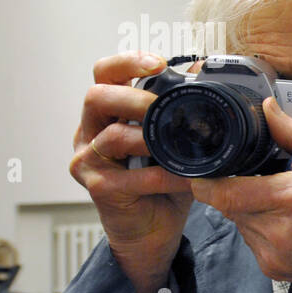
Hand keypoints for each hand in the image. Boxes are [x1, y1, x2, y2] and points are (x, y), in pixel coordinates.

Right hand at [71, 52, 195, 292]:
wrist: (151, 230)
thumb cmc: (160, 182)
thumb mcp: (173, 141)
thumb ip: (181, 109)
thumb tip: (202, 70)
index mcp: (106, 113)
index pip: (103, 74)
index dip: (127, 62)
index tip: (158, 63)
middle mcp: (89, 132)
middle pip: (95, 97)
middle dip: (133, 97)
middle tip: (163, 107)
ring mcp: (89, 162)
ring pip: (110, 137)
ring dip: (152, 138)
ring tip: (181, 144)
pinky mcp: (99, 190)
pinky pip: (134, 178)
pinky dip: (166, 175)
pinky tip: (190, 177)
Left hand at [190, 97, 291, 292]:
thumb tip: (268, 110)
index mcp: (291, 198)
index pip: (220, 191)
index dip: (207, 179)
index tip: (209, 169)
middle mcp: (277, 230)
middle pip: (226, 204)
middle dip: (235, 188)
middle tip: (260, 179)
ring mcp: (273, 255)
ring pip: (238, 222)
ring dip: (249, 208)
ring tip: (283, 203)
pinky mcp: (273, 270)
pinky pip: (252, 240)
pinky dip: (262, 228)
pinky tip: (290, 224)